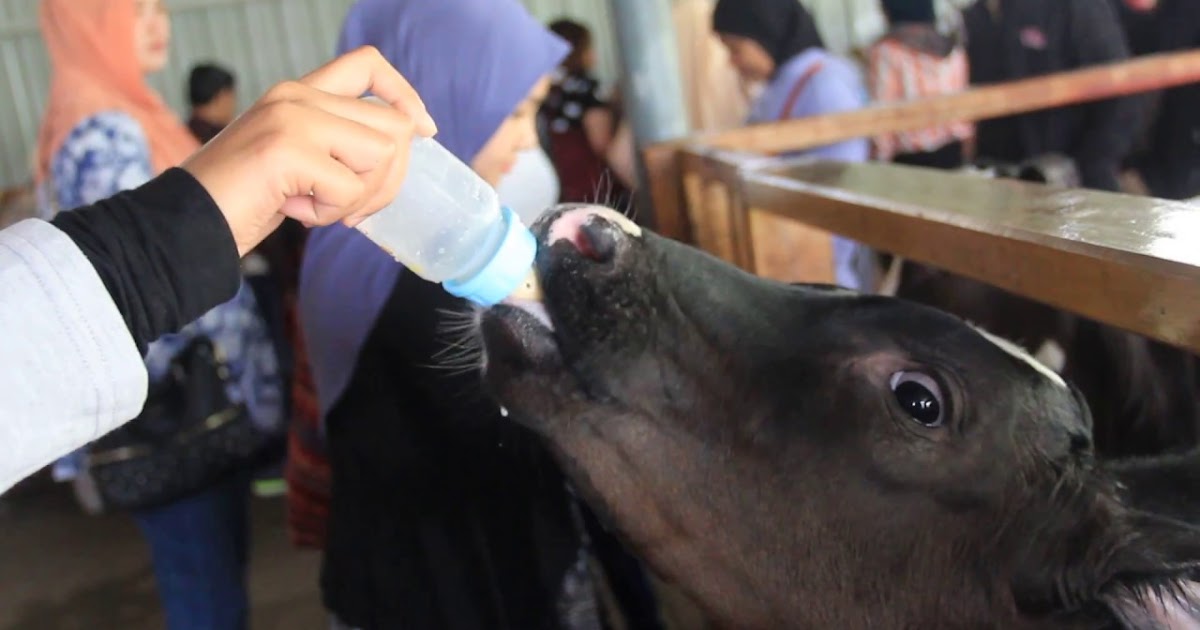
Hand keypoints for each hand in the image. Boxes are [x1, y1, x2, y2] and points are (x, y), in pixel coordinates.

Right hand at [182, 46, 437, 254]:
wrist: (184, 224)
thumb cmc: (243, 200)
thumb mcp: (298, 160)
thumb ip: (338, 143)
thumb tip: (404, 146)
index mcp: (298, 92)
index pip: (368, 64)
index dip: (405, 96)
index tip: (424, 129)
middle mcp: (296, 96)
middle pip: (393, 126)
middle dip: (387, 180)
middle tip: (350, 209)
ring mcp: (292, 119)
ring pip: (381, 156)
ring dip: (359, 198)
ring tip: (316, 208)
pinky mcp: (286, 150)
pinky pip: (350, 189)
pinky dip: (330, 213)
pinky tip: (295, 211)